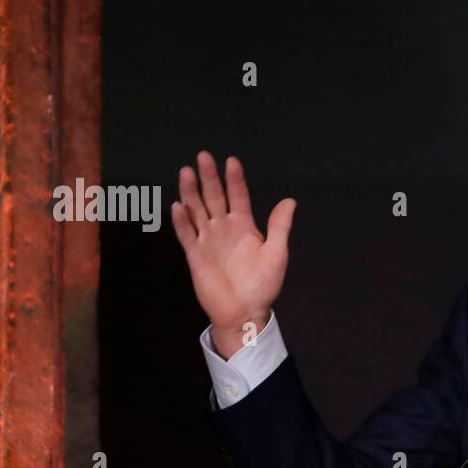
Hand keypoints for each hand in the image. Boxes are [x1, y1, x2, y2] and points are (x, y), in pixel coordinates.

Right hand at [171, 151, 294, 358]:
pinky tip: (178, 205)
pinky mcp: (195, 255)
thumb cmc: (263, 285)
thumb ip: (279, 226)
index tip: (231, 161)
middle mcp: (224, 228)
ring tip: (186, 172)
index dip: (235, 179)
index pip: (238, 196)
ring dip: (191, 192)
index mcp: (244, 226)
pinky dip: (181, 220)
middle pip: (214, 197)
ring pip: (197, 210)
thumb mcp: (277, 253)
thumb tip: (290, 201)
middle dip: (209, 177)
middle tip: (203, 156)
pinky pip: (186, 234)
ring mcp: (208, 240)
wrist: (244, 311)